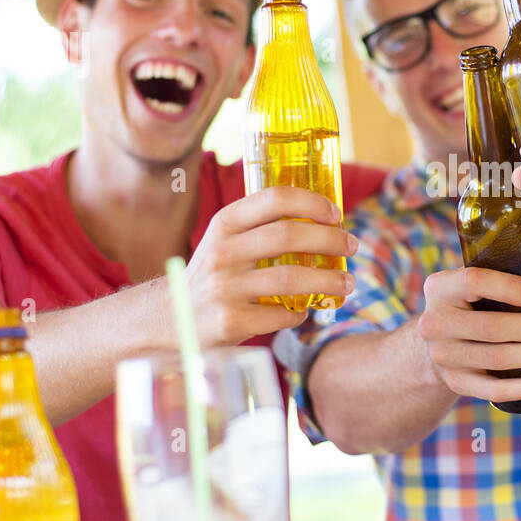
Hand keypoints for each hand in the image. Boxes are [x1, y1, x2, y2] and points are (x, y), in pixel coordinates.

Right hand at [184, 186, 357, 344]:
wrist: (169, 319)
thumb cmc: (212, 276)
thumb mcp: (225, 242)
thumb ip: (261, 228)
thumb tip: (323, 221)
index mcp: (224, 225)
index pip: (274, 198)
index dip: (312, 201)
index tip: (336, 213)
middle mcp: (223, 252)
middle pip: (289, 235)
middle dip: (330, 239)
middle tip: (351, 245)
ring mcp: (225, 288)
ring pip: (292, 278)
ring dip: (329, 280)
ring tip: (348, 282)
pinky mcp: (230, 321)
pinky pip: (282, 315)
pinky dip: (301, 313)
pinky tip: (305, 310)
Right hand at [416, 267, 520, 404]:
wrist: (435, 345)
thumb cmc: (468, 307)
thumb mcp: (468, 286)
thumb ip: (497, 278)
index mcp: (440, 288)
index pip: (474, 281)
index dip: (510, 287)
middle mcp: (435, 323)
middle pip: (491, 326)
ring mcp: (443, 356)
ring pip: (497, 358)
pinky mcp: (457, 383)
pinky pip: (495, 390)